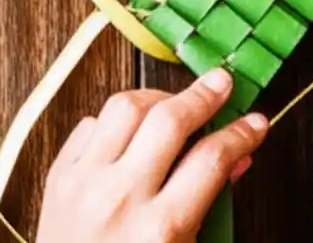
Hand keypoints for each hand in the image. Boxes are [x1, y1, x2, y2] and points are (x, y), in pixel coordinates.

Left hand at [37, 71, 267, 242]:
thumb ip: (210, 206)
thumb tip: (236, 158)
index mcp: (161, 229)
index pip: (210, 159)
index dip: (239, 134)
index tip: (254, 123)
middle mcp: (120, 198)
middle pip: (168, 121)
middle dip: (202, 96)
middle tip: (221, 84)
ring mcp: (84, 182)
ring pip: (123, 108)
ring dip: (155, 97)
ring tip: (175, 103)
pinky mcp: (57, 174)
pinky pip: (88, 125)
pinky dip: (113, 120)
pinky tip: (132, 129)